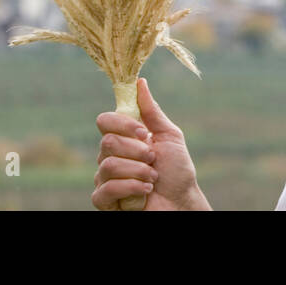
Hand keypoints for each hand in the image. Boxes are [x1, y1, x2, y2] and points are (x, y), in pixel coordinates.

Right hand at [93, 77, 210, 209]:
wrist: (181, 201)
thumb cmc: (177, 170)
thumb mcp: (168, 136)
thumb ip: (152, 112)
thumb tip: (140, 83)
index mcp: (123, 138)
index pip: (104, 121)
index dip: (122, 124)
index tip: (143, 132)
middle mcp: (109, 156)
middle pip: (107, 142)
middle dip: (137, 151)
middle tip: (153, 160)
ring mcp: (104, 179)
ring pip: (108, 165)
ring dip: (138, 171)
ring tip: (152, 178)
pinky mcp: (104, 200)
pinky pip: (105, 190)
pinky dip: (130, 188)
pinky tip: (145, 192)